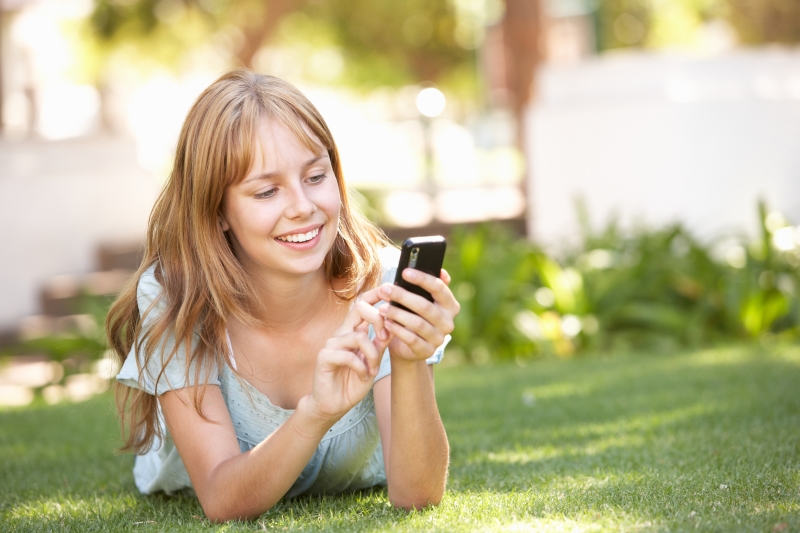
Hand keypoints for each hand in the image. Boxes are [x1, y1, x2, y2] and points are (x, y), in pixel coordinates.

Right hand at [305, 287, 391, 420]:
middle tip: (386, 335)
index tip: (390, 291)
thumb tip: (395, 324)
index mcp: (353, 331)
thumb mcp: (373, 361)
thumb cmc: (353, 382)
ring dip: (372, 354)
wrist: (333, 405)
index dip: (375, 296)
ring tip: (373, 369)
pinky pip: (348, 354)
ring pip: (359, 336)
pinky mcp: (325, 356)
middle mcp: (342, 333)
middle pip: (358, 310)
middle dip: (378, 318)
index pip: (362, 306)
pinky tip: (363, 376)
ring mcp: (332, 343)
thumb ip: (381, 343)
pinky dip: (360, 366)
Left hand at [377, 268, 459, 363]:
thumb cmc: (413, 316)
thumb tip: (440, 270)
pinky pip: (411, 339)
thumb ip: (427, 286)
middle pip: (425, 306)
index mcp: (450, 305)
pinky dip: (397, 330)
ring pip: (418, 324)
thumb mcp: (420, 300)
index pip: (439, 288)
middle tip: (384, 289)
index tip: (404, 272)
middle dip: (403, 296)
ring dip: (397, 314)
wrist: (408, 347)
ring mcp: (439, 338)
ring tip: (381, 307)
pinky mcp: (427, 351)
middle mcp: (448, 322)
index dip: (422, 279)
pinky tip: (386, 323)